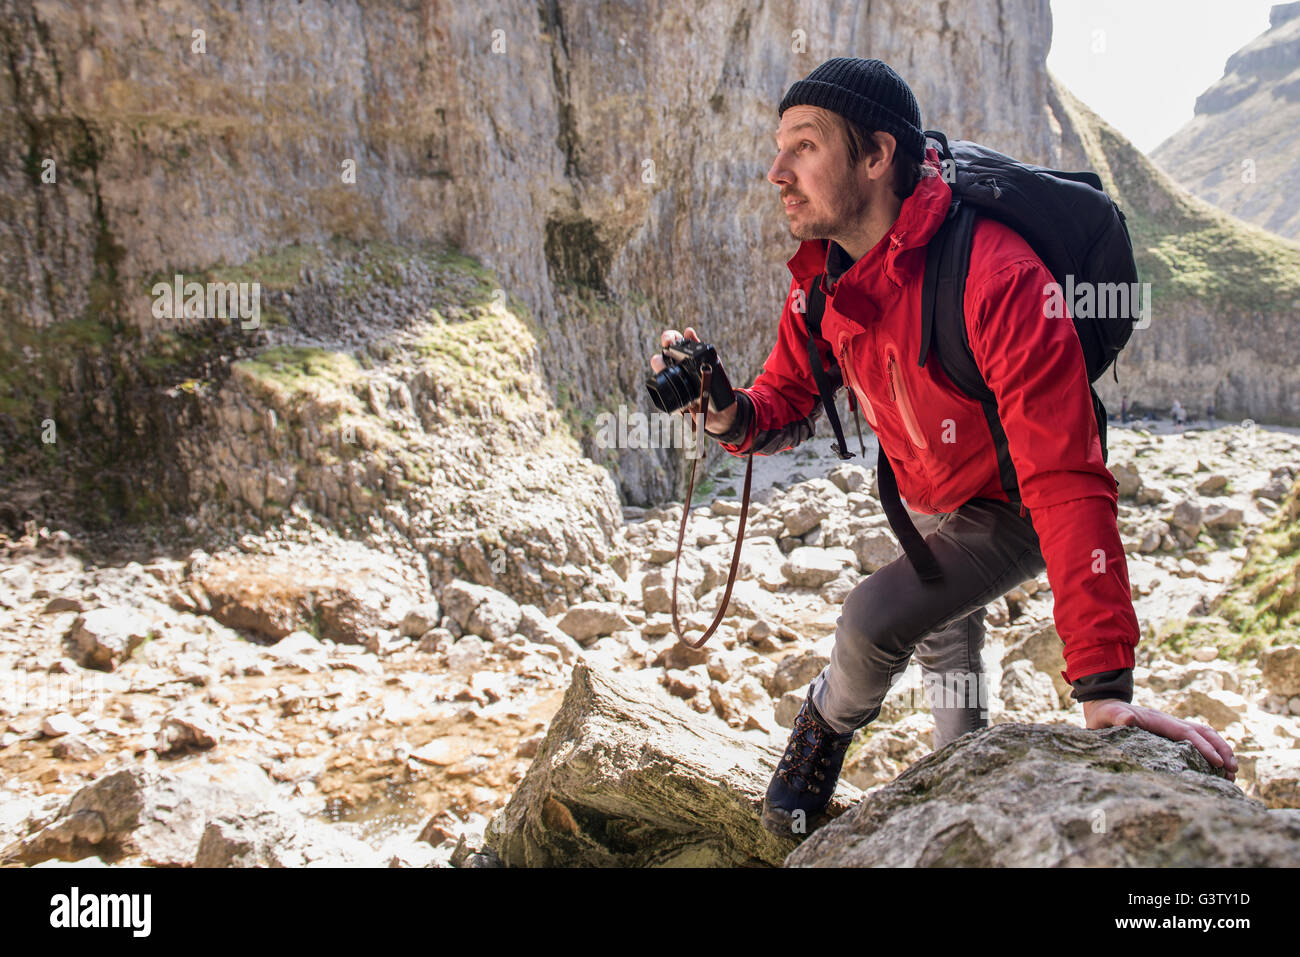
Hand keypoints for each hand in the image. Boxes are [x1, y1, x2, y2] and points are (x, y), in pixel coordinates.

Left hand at [650, 327, 737, 433]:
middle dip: (666, 343)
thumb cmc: (698, 410)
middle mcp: (675, 366)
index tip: (660, 361)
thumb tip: (687, 414)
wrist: (716, 408)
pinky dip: (690, 336)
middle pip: (666, 349)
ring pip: (677, 343)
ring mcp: (688, 359)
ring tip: (678, 337)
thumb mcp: (691, 414)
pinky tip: (689, 332)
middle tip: (669, 343)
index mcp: (669, 378)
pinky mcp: (701, 355)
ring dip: (675, 337)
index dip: (658, 362)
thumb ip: (689, 413)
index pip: (659, 365)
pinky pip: (694, 343)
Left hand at [1081, 698, 1237, 781]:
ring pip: (1204, 735)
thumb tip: (1127, 719)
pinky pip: (1197, 740)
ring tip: (1233, 772)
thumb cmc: (1105, 715)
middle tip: (1233, 771)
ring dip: (1221, 750)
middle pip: (1202, 733)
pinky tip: (1219, 768)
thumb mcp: (1106, 716)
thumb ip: (1116, 717)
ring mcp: (1172, 726)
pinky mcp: (1172, 733)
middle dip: (1220, 750)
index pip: (1186, 733)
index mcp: (1158, 720)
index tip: (1218, 763)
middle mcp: (1169, 721)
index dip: (1203, 747)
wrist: (1105, 707)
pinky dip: (1212, 750)